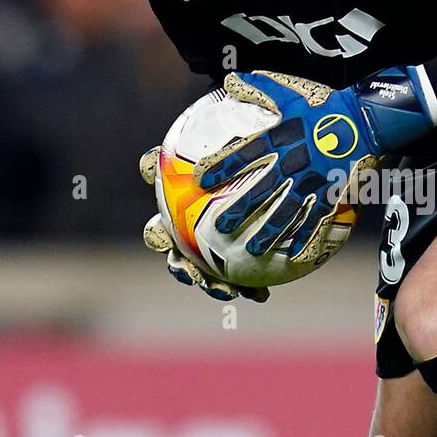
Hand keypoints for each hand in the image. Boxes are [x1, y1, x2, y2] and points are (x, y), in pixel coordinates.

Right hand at [139, 147, 269, 302]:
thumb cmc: (247, 149)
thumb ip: (192, 151)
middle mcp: (194, 236)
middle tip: (194, 275)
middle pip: (178, 258)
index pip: (159, 225)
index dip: (157, 237)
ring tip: (228, 291)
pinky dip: (251, 289)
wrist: (288, 161)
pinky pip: (247, 280)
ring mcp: (220, 252)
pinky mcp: (249, 263)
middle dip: (182, 270)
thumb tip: (149, 159)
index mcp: (181, 211)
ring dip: (214, 287)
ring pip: (209, 277)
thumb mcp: (225, 141)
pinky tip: (262, 294)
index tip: (165, 240)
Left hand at [193, 67, 436, 259]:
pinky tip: (297, 256)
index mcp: (281, 138)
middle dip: (240, 209)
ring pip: (288, 210)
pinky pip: (318, 218)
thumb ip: (260, 88)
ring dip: (270, 231)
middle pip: (262, 189)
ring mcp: (314, 179)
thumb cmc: (327, 104)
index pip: (245, 154)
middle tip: (220, 227)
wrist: (366, 118)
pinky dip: (308, 237)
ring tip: (253, 249)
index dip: (221, 165)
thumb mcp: (291, 92)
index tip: (200, 180)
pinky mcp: (332, 191)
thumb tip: (230, 76)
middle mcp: (294, 161)